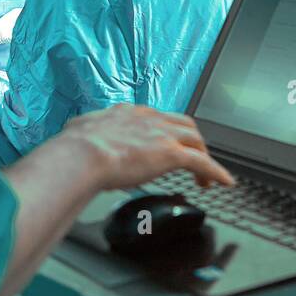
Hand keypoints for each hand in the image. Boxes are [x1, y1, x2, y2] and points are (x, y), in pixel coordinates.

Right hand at [55, 104, 233, 190]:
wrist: (82, 154)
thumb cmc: (75, 147)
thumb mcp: (78, 132)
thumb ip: (82, 132)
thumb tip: (71, 136)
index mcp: (127, 113)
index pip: (155, 118)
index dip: (164, 131)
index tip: (165, 141)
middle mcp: (149, 118)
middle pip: (182, 124)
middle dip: (191, 140)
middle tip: (193, 157)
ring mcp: (162, 134)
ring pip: (196, 139)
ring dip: (204, 156)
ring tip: (206, 175)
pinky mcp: (172, 153)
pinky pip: (203, 161)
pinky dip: (216, 171)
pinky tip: (224, 182)